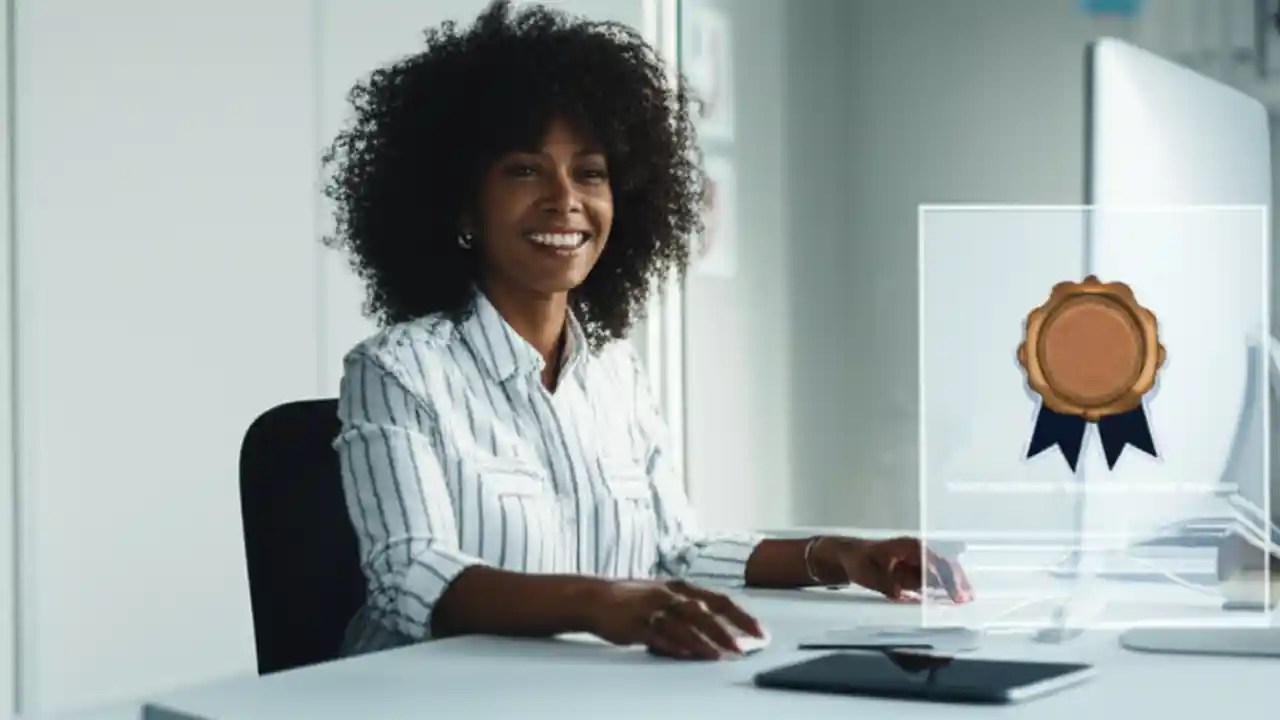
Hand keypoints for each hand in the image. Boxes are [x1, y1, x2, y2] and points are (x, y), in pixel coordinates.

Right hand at [585, 579, 764, 659]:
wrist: (595, 598)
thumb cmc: (634, 599)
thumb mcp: (666, 595)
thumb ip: (691, 609)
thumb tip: (722, 628)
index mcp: (681, 587)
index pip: (719, 600)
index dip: (741, 616)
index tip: (759, 632)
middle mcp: (669, 595)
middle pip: (704, 612)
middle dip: (727, 630)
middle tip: (744, 648)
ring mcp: (652, 609)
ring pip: (684, 625)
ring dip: (703, 641)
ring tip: (719, 655)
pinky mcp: (636, 624)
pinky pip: (658, 636)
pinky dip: (674, 646)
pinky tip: (686, 655)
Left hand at [811, 536, 973, 603]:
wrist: (851, 557)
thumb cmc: (860, 561)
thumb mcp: (869, 574)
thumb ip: (886, 583)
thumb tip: (900, 591)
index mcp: (908, 547)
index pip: (933, 560)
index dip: (944, 575)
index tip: (952, 589)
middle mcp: (918, 551)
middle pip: (943, 563)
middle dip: (955, 579)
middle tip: (965, 597)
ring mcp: (919, 560)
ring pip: (943, 570)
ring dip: (954, 583)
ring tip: (966, 599)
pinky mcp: (917, 571)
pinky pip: (935, 578)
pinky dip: (945, 587)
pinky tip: (954, 598)